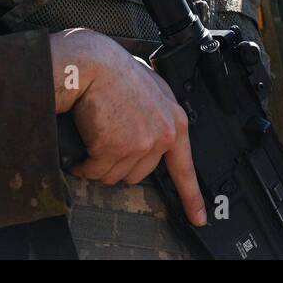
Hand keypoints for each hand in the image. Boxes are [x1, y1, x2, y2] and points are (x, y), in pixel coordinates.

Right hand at [50, 28, 205, 226]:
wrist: (93, 64)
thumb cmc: (117, 74)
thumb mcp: (153, 92)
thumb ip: (159, 118)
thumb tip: (152, 142)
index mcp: (174, 123)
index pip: (185, 168)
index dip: (192, 197)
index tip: (199, 218)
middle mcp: (161, 136)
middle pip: (138, 175)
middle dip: (119, 164)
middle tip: (109, 138)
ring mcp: (138, 144)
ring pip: (114, 176)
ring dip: (99, 164)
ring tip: (95, 135)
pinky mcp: (113, 148)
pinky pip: (94, 172)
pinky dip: (84, 165)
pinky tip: (83, 146)